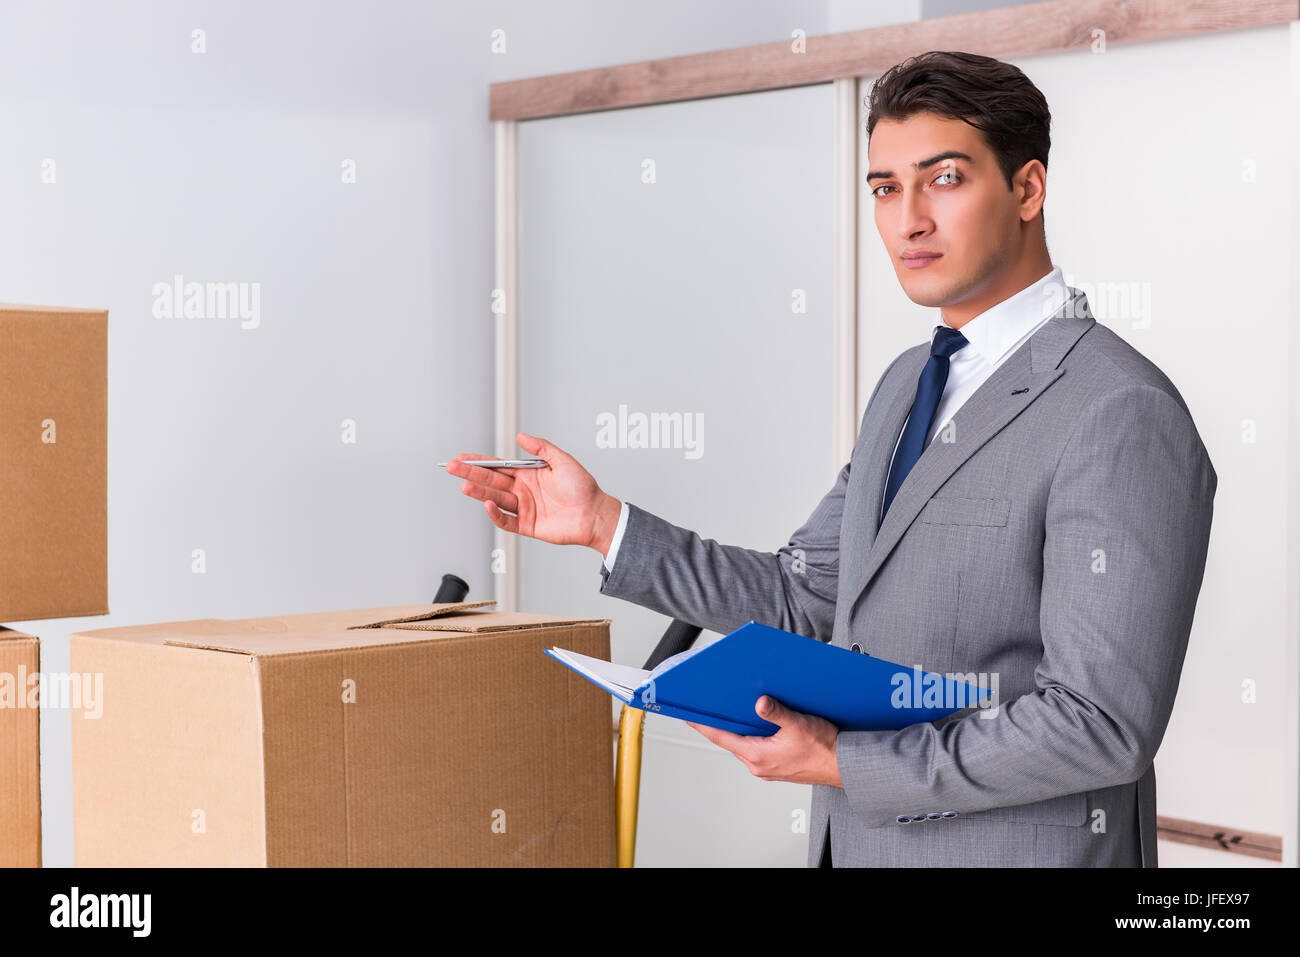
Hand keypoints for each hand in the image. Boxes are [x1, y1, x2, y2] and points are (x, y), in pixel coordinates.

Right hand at [444, 432, 622, 552]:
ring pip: (496, 499)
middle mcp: (523, 491)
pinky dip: (496, 514)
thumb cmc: (583, 488)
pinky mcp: (528, 526)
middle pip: (491, 481)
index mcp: (528, 474)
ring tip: (464, 485)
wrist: (595, 514)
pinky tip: (488, 504)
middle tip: (452, 468)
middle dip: (471, 474)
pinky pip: (507, 521)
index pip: (498, 466)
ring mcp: (524, 508)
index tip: (462, 456)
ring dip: (480, 492)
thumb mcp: (563, 460)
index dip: (480, 461)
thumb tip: (521, 436)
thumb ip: (541, 448)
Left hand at [686, 696, 842, 786]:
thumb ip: (777, 713)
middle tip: (709, 706)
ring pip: (745, 744)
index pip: (722, 738)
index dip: (703, 725)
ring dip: (740, 728)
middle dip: (721, 723)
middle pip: (731, 740)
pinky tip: (760, 722)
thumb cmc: (825, 750)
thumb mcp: (799, 724)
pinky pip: (759, 747)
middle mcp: (760, 765)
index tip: (688, 715)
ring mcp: (768, 767)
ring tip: (734, 710)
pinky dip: (754, 734)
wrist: (845, 765)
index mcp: (759, 756)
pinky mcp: (778, 765)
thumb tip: (760, 703)